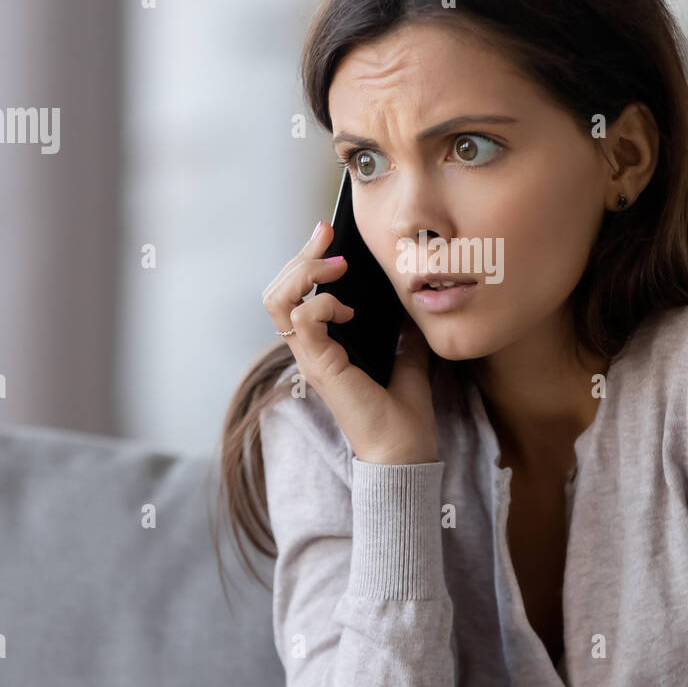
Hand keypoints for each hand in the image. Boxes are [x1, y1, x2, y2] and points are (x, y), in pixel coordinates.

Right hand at [261, 220, 439, 464]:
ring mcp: (310, 358)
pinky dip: (322, 302)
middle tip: (326, 235)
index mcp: (323, 345)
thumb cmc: (403, 413)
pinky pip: (303, 320)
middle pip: (278, 291)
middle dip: (300, 256)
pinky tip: (347, 308)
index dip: (305, 260)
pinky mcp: (321, 367)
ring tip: (337, 265)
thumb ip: (401, 329)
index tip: (328, 235)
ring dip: (305, 273)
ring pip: (278, 301)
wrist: (406, 451)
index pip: (293, 294)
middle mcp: (309, 350)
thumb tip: (409, 298)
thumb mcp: (407, 356)